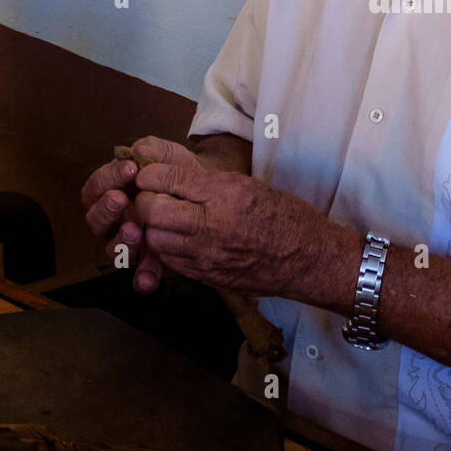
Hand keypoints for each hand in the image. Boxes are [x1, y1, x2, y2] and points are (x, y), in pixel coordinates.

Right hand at [81, 136, 201, 293]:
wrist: (207, 192)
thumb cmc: (180, 172)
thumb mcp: (170, 156)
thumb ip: (154, 150)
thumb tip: (138, 150)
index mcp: (112, 191)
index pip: (96, 187)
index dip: (107, 178)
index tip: (129, 169)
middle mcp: (115, 219)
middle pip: (96, 220)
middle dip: (106, 210)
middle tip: (121, 199)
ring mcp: (129, 241)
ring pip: (112, 247)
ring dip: (121, 240)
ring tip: (135, 231)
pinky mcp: (148, 259)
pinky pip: (139, 274)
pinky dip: (143, 277)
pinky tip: (150, 279)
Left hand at [131, 163, 322, 297]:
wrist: (306, 258)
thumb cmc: (283, 216)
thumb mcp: (248, 185)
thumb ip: (207, 183)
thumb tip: (170, 176)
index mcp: (226, 194)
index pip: (169, 179)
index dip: (150, 175)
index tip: (148, 175)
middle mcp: (213, 224)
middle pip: (152, 210)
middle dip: (144, 201)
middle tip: (150, 198)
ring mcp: (208, 254)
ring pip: (155, 238)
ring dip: (152, 227)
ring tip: (162, 221)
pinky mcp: (207, 276)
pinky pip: (169, 261)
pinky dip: (166, 249)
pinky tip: (177, 241)